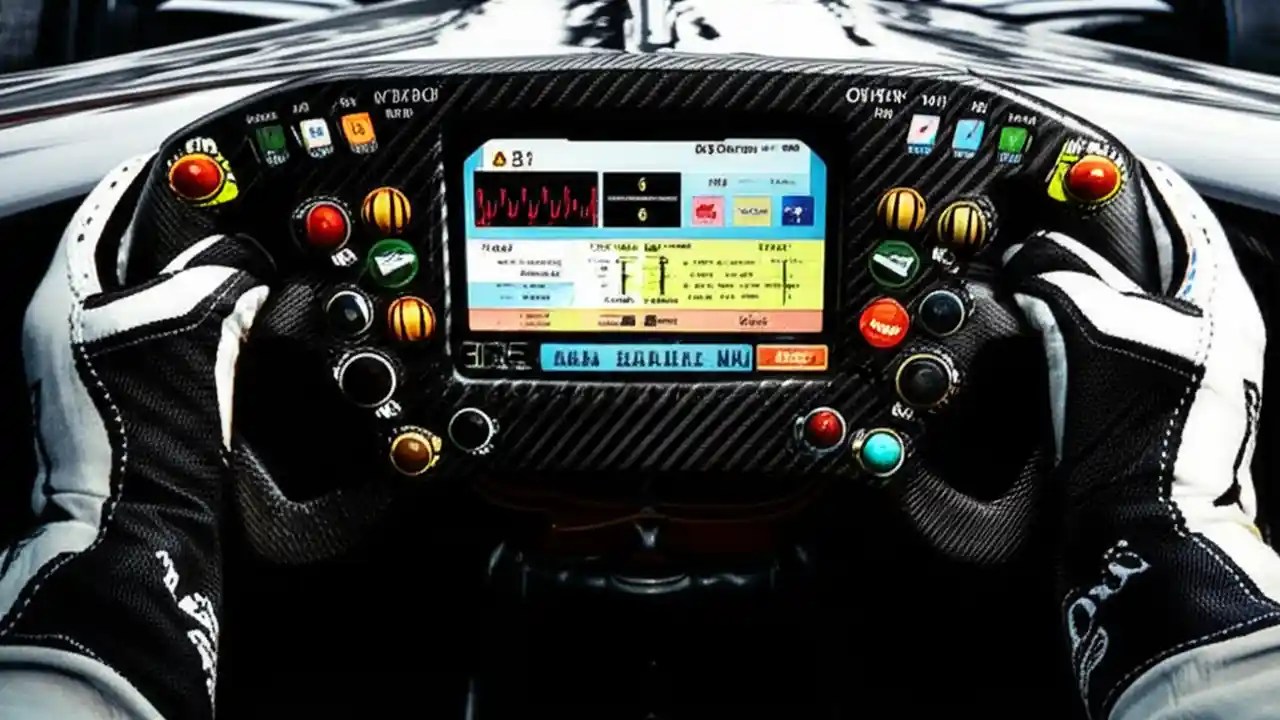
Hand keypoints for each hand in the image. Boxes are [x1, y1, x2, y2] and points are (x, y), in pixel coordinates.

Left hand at [0, 153, 270, 719]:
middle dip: (185, 241)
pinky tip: (234, 335)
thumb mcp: (189, 329)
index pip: (103, 215)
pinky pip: (167, 347)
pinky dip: (202, 332)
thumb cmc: (144, 433)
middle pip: (130, 261)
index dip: (152, 185)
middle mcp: (65, 335)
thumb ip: (220, 276)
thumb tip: (245, 261)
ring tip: (242, 277)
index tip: (192, 168)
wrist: (143, 530)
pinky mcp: (125, 407)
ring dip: (199, 289)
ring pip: (152, 306)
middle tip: (233, 224)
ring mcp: (90, 375)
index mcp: (60, 302)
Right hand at [1002, 160, 1279, 717]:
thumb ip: (1056, 272)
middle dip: (1096, 239)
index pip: (1181, 214)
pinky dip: (1079, 330)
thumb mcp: (1088, 325)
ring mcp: (1191, 375)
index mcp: (1222, 302)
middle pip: (1151, 261)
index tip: (1092, 167)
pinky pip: (1114, 347)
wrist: (1139, 528)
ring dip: (1081, 286)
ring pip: (1129, 306)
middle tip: (1049, 220)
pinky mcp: (1155, 408)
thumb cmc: (1137, 428)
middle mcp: (1217, 335)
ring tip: (1037, 273)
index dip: (1131, 183)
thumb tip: (1029, 254)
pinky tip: (1044, 333)